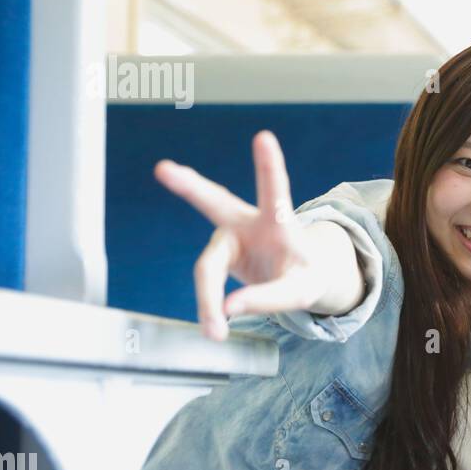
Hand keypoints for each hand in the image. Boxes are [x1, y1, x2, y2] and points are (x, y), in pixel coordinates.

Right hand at [155, 130, 325, 340]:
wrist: (300, 278)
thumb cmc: (306, 277)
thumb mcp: (301, 292)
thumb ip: (269, 299)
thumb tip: (227, 308)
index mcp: (281, 223)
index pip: (276, 193)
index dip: (269, 166)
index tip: (264, 138)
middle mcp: (249, 223)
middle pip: (215, 203)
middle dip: (189, 186)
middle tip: (164, 169)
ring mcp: (229, 238)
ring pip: (207, 268)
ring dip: (208, 300)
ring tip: (215, 331)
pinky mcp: (218, 256)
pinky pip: (206, 283)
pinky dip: (209, 307)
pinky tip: (215, 326)